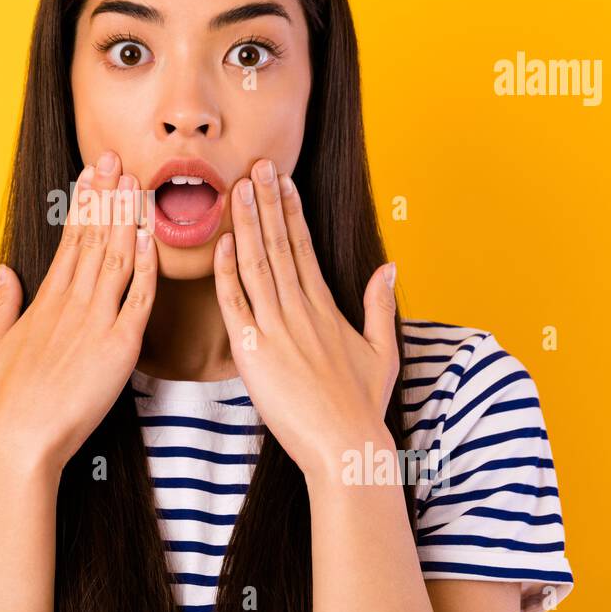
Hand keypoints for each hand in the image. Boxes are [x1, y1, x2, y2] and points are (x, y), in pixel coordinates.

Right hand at [0, 149, 156, 474]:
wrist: (22, 437)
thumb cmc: (10, 398)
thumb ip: (5, 303)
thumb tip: (5, 271)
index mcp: (46, 299)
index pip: (70, 239)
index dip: (84, 203)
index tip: (92, 173)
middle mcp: (72, 302)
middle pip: (94, 238)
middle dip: (106, 195)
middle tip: (117, 158)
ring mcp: (96, 321)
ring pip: (117, 258)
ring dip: (127, 218)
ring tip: (136, 182)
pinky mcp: (119, 346)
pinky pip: (138, 299)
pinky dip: (146, 267)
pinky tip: (150, 237)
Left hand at [212, 158, 399, 481]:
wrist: (346, 446)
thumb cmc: (361, 406)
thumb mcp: (381, 351)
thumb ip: (379, 305)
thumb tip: (389, 267)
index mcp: (326, 308)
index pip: (304, 248)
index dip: (291, 212)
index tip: (282, 181)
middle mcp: (300, 311)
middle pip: (279, 245)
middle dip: (266, 203)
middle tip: (257, 165)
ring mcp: (276, 329)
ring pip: (257, 265)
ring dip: (246, 224)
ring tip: (237, 188)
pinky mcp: (254, 352)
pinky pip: (235, 304)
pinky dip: (226, 272)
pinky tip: (222, 243)